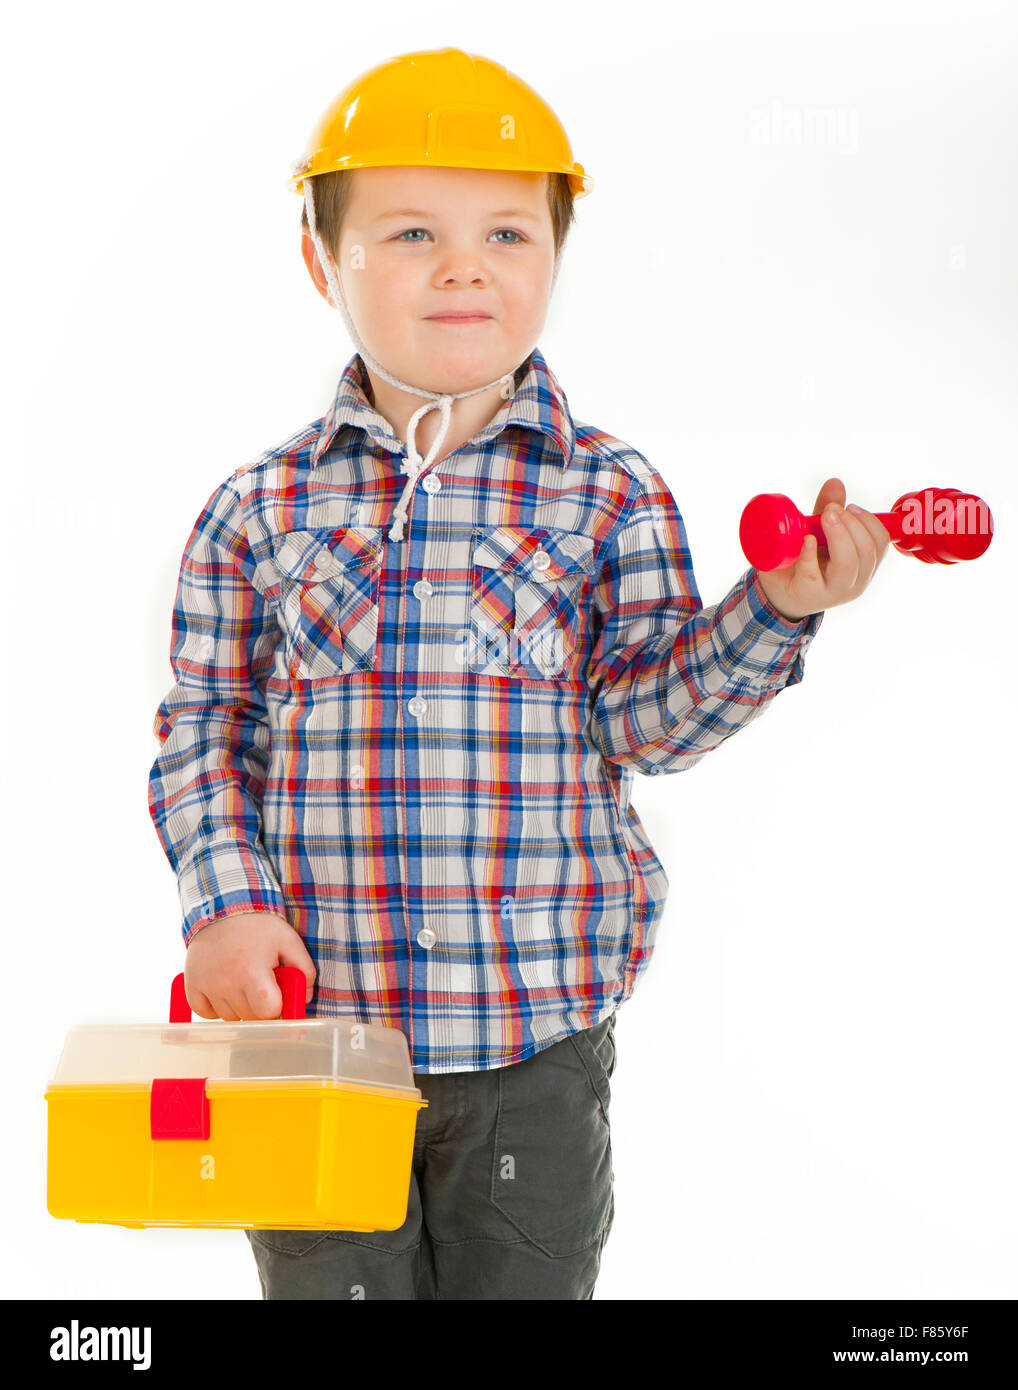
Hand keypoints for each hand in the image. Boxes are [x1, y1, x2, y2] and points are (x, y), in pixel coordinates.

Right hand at [184, 911, 316, 1019]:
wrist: (224, 909)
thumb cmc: (259, 927)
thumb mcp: (289, 941)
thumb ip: (304, 970)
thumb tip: (304, 998)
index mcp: (252, 972)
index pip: (267, 1012)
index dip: (276, 1005)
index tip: (276, 994)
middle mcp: (226, 982)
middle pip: (249, 1016)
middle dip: (260, 1005)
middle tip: (261, 983)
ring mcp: (207, 985)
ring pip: (229, 1017)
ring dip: (239, 1007)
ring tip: (243, 981)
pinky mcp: (192, 985)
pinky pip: (206, 1014)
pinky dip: (216, 1008)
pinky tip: (225, 990)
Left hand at [754, 477, 890, 620]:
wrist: (778, 594)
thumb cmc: (805, 563)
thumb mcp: (819, 535)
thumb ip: (828, 512)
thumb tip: (835, 482)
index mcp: (864, 566)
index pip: (881, 543)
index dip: (869, 521)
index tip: (850, 507)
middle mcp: (854, 581)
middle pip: (867, 552)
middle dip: (852, 524)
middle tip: (832, 509)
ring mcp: (832, 591)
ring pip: (847, 565)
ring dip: (838, 536)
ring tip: (824, 518)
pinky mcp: (807, 594)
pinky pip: (813, 575)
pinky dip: (810, 555)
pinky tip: (806, 541)